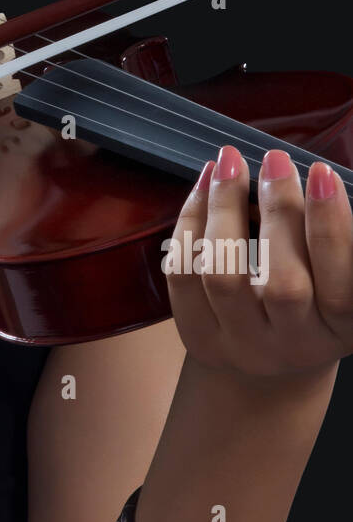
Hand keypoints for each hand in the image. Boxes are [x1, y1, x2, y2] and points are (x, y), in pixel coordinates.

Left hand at [163, 146, 352, 376]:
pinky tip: (203, 188)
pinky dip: (190, 224)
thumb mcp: (333, 278)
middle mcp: (294, 344)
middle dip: (279, 212)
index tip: (321, 173)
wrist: (265, 361)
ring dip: (225, 209)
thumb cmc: (310, 300)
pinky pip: (183, 275)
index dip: (330, 227)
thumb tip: (312, 179)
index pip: (342, 287)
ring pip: (224, 276)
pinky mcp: (199, 336)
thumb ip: (325, 241)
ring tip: (230, 164)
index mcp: (341, 329)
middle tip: (275, 159)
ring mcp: (243, 345)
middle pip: (283, 284)